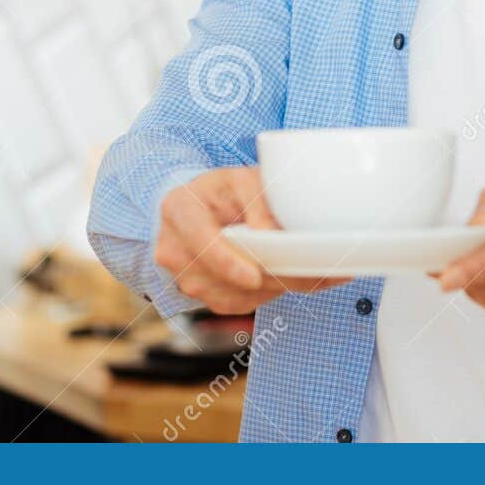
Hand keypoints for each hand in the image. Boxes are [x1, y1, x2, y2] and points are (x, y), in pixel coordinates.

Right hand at [153, 166, 348, 313]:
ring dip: (270, 288)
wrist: (203, 206)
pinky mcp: (199, 294)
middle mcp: (172, 247)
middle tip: (312, 275)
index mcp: (179, 209)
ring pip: (230, 295)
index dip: (226, 262)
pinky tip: (290, 280)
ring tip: (312, 275)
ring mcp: (182, 276)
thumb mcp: (243, 181)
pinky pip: (235, 303)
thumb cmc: (225, 191)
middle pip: (218, 275)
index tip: (253, 276)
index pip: (199, 240)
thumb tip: (272, 234)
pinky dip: (265, 295)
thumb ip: (258, 203)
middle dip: (265, 277)